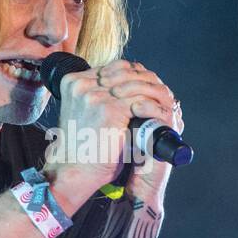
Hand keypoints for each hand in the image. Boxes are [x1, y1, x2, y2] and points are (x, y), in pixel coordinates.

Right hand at [43, 60, 180, 208]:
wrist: (75, 170)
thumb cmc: (82, 147)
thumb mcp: (85, 113)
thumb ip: (98, 96)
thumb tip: (128, 89)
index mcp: (73, 82)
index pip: (114, 67)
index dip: (135, 75)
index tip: (149, 86)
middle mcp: (81, 84)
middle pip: (126, 72)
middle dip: (147, 83)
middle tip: (163, 94)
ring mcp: (94, 95)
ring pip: (135, 86)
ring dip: (154, 95)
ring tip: (164, 105)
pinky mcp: (108, 109)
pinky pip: (140, 102)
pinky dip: (153, 109)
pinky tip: (160, 115)